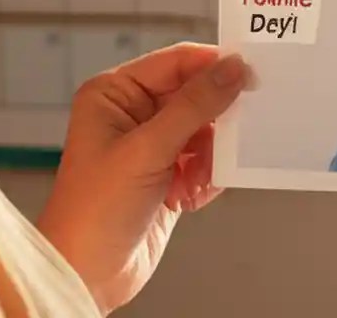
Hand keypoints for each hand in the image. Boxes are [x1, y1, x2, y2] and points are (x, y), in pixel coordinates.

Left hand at [36, 43, 247, 313]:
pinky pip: (205, 162)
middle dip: (214, 119)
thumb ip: (193, 106)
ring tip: (195, 180)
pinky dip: (206, 178)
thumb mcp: (147, 150)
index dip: (211, 65)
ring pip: (204, 131)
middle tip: (235, 131)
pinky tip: (189, 197)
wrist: (87, 273)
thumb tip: (231, 69)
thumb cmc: (94, 209)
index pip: (174, 63)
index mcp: (113, 94)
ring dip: (210, 156)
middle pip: (194, 95)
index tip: (249, 72)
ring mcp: (150, 146)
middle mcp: (131, 114)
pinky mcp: (167, 176)